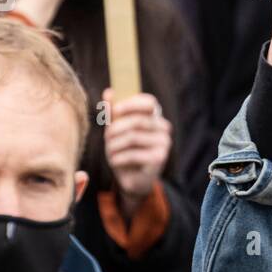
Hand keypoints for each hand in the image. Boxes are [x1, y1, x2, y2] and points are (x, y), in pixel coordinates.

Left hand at [102, 88, 172, 220]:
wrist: (133, 180)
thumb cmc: (124, 150)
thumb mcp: (117, 131)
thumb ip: (113, 113)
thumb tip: (109, 92)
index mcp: (155, 117)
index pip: (150, 102)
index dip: (132, 103)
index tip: (116, 109)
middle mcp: (164, 129)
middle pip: (138, 120)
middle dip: (117, 128)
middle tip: (107, 137)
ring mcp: (164, 144)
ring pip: (132, 137)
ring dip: (114, 144)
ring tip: (109, 151)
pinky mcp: (159, 159)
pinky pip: (132, 154)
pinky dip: (118, 158)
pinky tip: (115, 161)